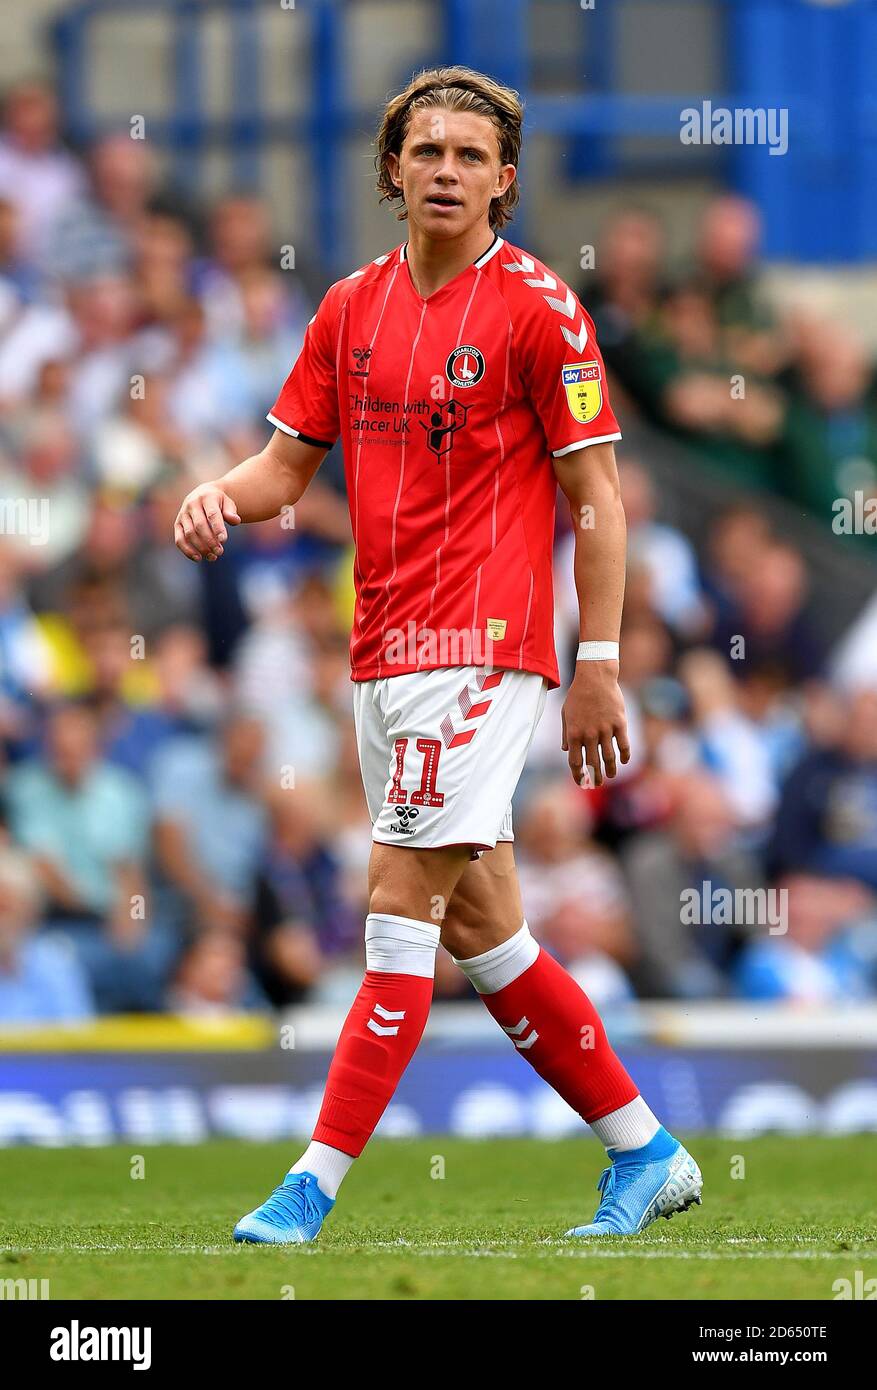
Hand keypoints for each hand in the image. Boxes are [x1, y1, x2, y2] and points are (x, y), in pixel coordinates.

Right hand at [174, 483, 240, 561]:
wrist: (204, 494)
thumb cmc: (219, 503)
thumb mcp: (228, 503)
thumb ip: (231, 512)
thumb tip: (236, 521)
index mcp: (206, 497)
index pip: (212, 514)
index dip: (217, 528)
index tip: (223, 541)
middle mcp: (192, 504)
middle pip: (199, 525)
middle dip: (210, 541)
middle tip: (220, 552)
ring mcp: (183, 514)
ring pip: (189, 533)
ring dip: (201, 547)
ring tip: (213, 557)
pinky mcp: (178, 524)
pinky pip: (179, 539)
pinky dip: (187, 550)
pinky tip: (198, 558)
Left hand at [561, 661, 629, 787]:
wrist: (595, 677)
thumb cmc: (578, 694)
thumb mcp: (565, 713)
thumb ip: (565, 733)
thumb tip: (565, 750)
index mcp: (574, 733)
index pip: (575, 762)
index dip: (578, 775)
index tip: (581, 782)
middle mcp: (589, 734)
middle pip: (593, 763)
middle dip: (595, 776)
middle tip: (597, 784)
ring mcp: (605, 729)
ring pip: (609, 757)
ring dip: (610, 770)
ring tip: (611, 775)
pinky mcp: (619, 723)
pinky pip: (624, 745)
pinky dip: (624, 756)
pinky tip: (624, 761)